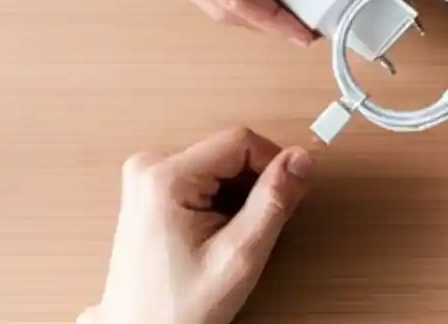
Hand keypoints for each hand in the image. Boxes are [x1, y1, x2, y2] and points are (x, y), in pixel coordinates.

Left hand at [79, 127, 314, 323]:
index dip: (274, 163)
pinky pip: (202, 176)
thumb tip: (301, 159)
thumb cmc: (177, 307)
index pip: (240, 140)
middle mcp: (150, 166)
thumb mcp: (238, 256)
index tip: (287, 196)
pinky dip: (220, 199)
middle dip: (254, 184)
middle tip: (254, 229)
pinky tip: (215, 232)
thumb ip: (273, 201)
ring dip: (238, 194)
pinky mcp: (150, 189)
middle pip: (229, 151)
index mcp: (165, 177)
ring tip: (231, 236)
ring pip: (219, 164)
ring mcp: (146, 177)